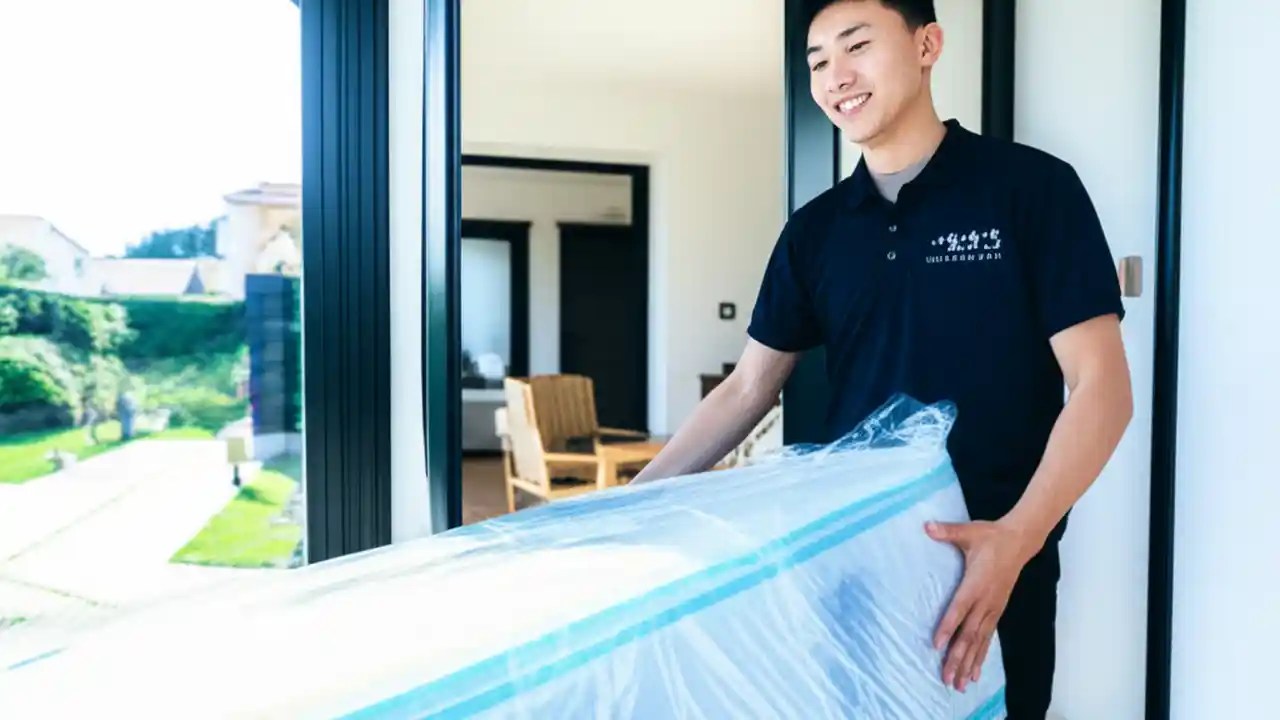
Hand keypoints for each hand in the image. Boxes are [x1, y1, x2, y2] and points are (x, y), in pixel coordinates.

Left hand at [924, 518, 1039, 691]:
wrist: (1020, 541)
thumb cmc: (991, 536)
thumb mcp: (969, 532)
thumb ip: (947, 532)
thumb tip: (927, 526)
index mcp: (976, 583)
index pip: (960, 608)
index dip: (948, 626)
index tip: (937, 644)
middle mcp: (986, 601)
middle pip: (970, 634)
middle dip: (958, 657)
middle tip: (947, 678)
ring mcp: (994, 608)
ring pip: (979, 641)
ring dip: (969, 663)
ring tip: (959, 684)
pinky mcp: (997, 610)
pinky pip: (988, 638)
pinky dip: (980, 656)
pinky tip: (974, 673)